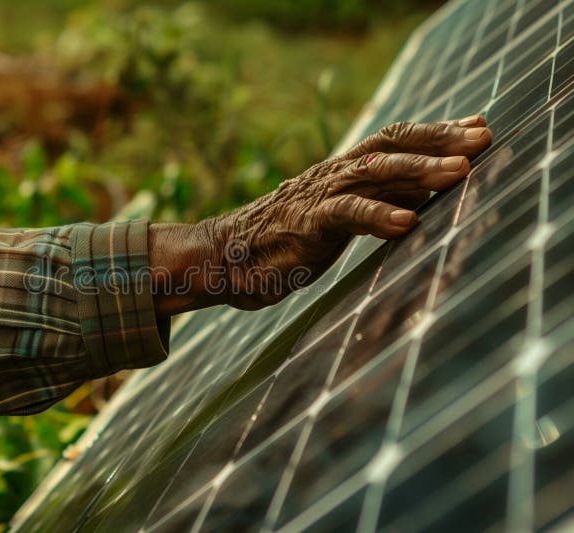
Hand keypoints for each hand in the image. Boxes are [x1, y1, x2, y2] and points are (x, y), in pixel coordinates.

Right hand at [150, 116, 491, 313]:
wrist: (225, 257)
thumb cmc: (282, 244)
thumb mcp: (337, 221)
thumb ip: (373, 205)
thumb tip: (422, 200)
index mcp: (342, 174)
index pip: (393, 142)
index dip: (436, 133)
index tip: (478, 130)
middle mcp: (333, 176)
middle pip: (390, 146)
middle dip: (438, 142)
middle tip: (482, 141)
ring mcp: (318, 197)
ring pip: (372, 172)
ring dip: (418, 170)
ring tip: (458, 173)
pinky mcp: (304, 224)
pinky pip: (344, 214)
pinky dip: (377, 215)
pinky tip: (407, 222)